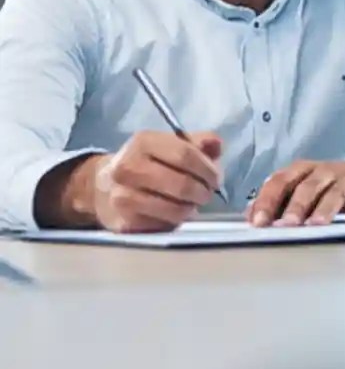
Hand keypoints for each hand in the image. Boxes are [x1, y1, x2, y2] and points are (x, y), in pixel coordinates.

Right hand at [92, 131, 222, 232]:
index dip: (207, 169)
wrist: (103, 187)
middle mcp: (127, 168)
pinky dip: (176, 221)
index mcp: (142, 142)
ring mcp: (122, 197)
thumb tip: (215, 143)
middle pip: (182, 184)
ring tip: (193, 204)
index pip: (186, 155)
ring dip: (191, 208)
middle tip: (207, 193)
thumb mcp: (169, 145)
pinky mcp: (123, 223)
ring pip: (175, 209)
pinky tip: (174, 213)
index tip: (216, 178)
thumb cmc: (146, 163)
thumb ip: (197, 143)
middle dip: (203, 191)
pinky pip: (163, 226)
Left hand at [247, 157, 344, 227]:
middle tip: (286, 225)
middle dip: (296, 206)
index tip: (258, 221)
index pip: (281, 181)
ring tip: (316, 225)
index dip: (268, 200)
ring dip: (325, 208)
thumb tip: (251, 216)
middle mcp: (327, 171)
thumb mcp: (308, 188)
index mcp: (305, 170)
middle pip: (309, 186)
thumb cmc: (337, 185)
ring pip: (336, 191)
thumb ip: (281, 200)